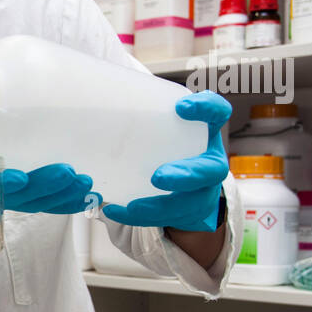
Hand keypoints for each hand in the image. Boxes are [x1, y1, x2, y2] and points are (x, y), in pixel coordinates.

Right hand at [0, 115, 98, 215]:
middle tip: (69, 172)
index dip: (4, 182)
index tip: (19, 177)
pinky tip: (89, 196)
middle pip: (21, 196)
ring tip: (86, 181)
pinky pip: (48, 205)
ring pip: (38, 203)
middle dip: (47, 186)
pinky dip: (68, 203)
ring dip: (63, 196)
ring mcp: (12, 197)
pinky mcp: (27, 197)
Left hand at [101, 90, 230, 232]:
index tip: (180, 107)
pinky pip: (166, 218)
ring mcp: (202, 190)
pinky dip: (138, 217)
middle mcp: (210, 161)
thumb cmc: (165, 145)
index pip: (218, 113)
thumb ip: (142, 113)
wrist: (182, 185)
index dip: (206, 108)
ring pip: (188, 202)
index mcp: (205, 132)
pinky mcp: (187, 211)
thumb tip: (93, 92)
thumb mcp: (162, 126)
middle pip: (210, 169)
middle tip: (158, 177)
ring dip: (159, 206)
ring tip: (130, 206)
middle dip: (186, 175)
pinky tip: (114, 210)